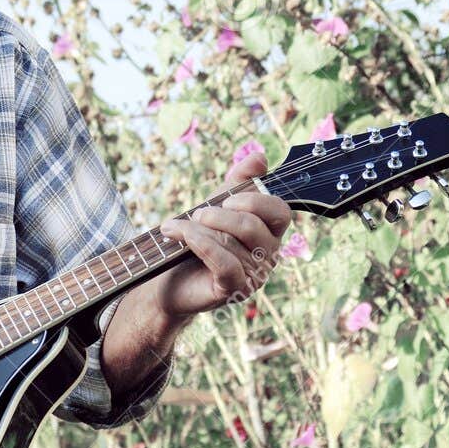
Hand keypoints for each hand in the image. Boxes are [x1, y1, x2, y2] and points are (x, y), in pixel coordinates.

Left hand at [152, 150, 292, 320]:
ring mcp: (255, 275)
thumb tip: (261, 157)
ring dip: (197, 230)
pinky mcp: (235, 290)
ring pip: (232, 243)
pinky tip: (182, 237)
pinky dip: (202, 245)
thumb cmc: (197, 237)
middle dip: (218, 215)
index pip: (279, 211)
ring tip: (176, 228)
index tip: (226, 199)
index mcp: (270, 231)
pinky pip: (225, 263)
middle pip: (252, 225)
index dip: (254, 200)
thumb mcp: (217, 201)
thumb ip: (240, 178)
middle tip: (196, 215)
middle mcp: (269, 255)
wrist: (169, 274)